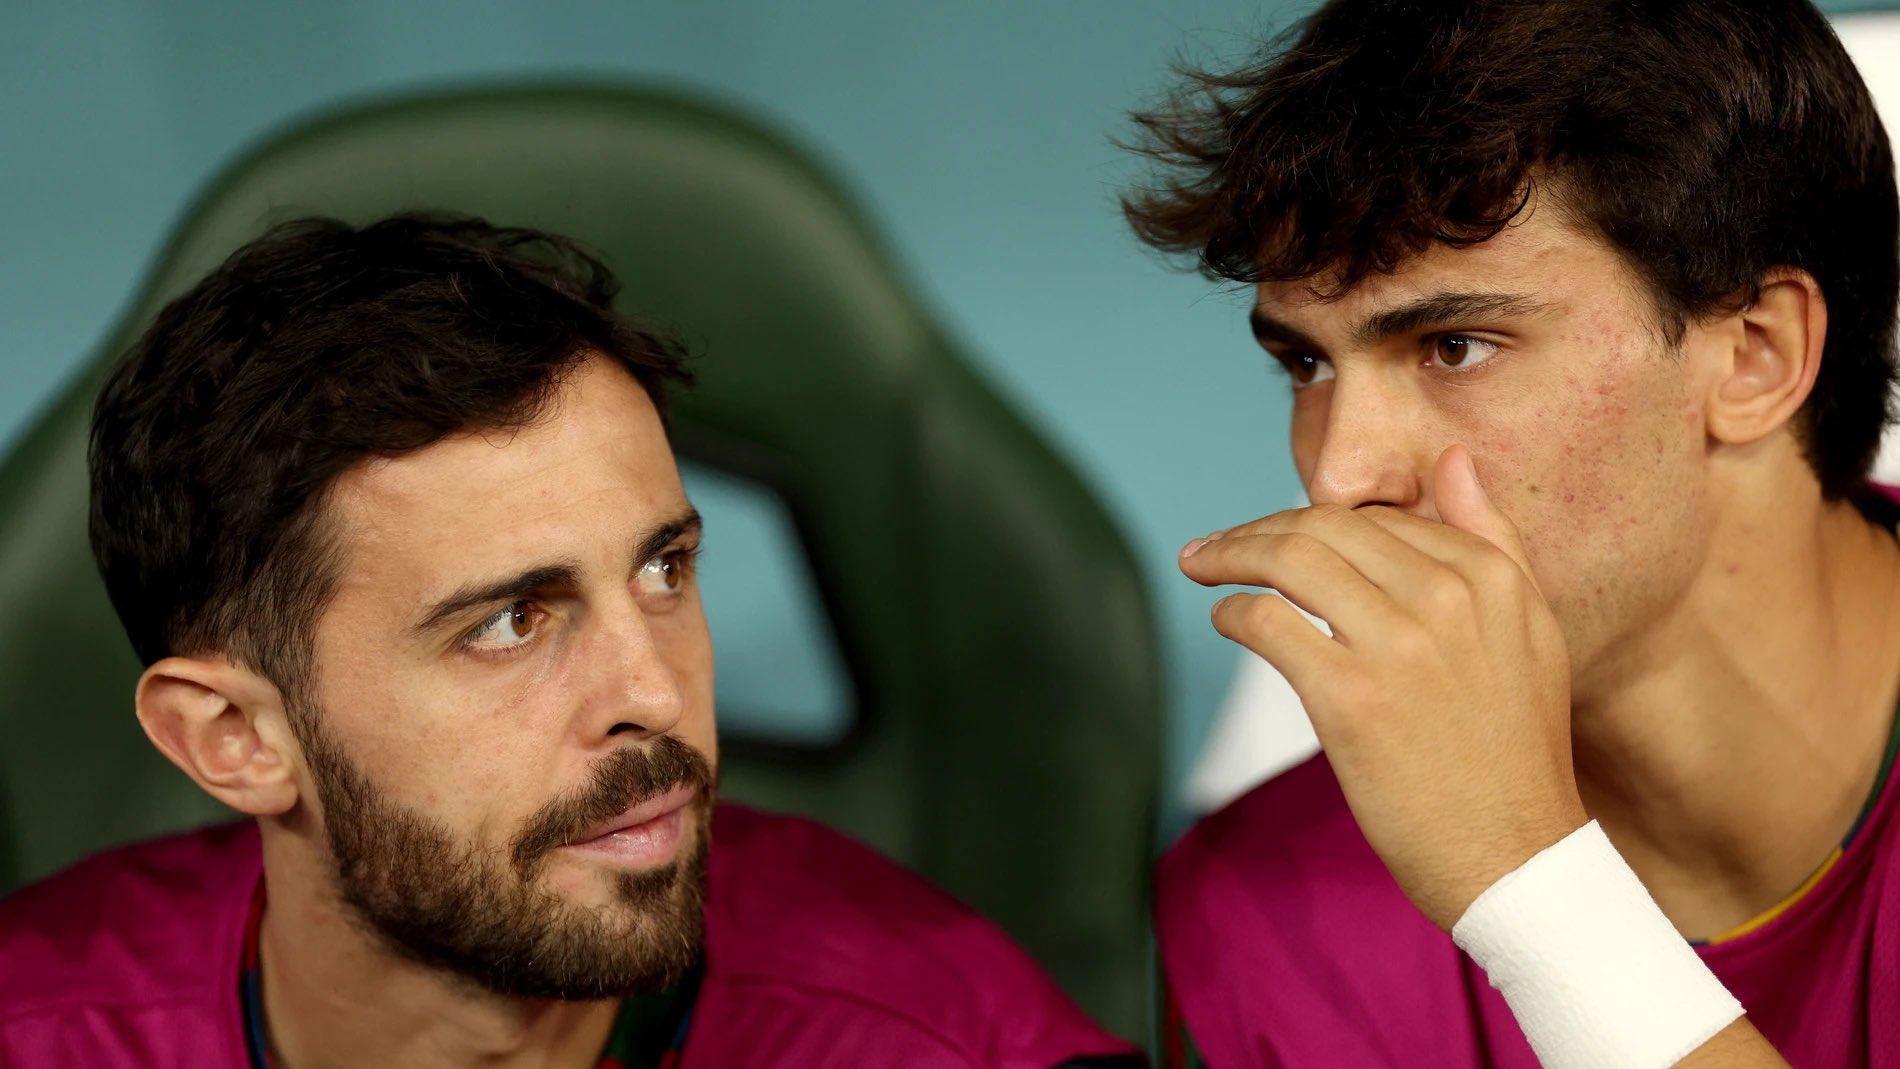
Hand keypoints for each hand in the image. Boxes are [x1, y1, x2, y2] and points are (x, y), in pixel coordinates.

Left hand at [1181, 445, 1587, 928]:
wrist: (1516, 853)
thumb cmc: (1512, 749)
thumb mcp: (1530, 629)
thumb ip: (1492, 539)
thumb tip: (1452, 459)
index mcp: (1490, 577)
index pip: (1378, 517)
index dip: (1313, 521)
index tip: (1277, 535)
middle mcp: (1447, 598)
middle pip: (1326, 527)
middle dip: (1259, 528)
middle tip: (1217, 546)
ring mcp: (1397, 645)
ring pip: (1290, 561)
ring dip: (1230, 555)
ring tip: (1200, 565)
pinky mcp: (1350, 698)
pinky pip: (1268, 623)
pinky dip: (1234, 613)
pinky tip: (1227, 621)